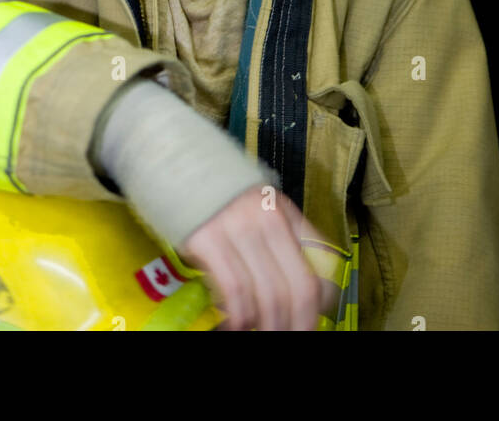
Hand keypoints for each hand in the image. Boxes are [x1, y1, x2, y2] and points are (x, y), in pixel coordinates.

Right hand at [179, 186, 328, 330]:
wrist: (174, 161)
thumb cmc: (217, 192)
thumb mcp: (259, 206)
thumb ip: (282, 237)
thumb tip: (305, 284)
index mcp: (285, 212)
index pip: (321, 263)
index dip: (323, 302)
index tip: (311, 321)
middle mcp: (268, 219)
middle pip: (300, 287)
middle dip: (298, 325)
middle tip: (290, 337)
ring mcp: (237, 228)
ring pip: (269, 294)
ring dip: (269, 326)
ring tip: (261, 334)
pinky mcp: (206, 239)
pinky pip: (234, 289)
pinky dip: (240, 316)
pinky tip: (236, 325)